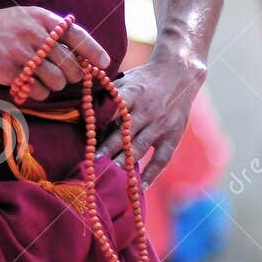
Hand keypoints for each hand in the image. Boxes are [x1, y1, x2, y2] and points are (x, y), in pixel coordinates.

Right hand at [0, 7, 109, 101]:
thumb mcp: (25, 18)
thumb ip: (51, 31)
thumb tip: (82, 54)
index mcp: (40, 18)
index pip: (77, 35)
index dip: (94, 51)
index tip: (104, 62)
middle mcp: (32, 33)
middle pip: (70, 63)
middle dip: (73, 74)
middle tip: (66, 76)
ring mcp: (20, 52)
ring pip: (57, 79)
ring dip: (56, 85)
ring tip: (45, 80)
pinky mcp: (8, 71)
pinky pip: (38, 89)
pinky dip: (39, 92)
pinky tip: (30, 84)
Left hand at [98, 52, 205, 185]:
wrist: (179, 74)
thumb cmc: (143, 79)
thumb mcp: (124, 80)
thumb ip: (106, 96)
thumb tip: (82, 112)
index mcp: (132, 94)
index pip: (114, 111)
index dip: (101, 126)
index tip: (86, 140)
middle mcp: (147, 111)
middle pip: (124, 134)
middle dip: (107, 150)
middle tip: (92, 164)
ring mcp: (161, 125)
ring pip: (139, 148)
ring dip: (123, 163)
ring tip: (108, 176)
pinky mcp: (173, 136)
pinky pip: (161, 160)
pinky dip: (151, 175)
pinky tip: (138, 188)